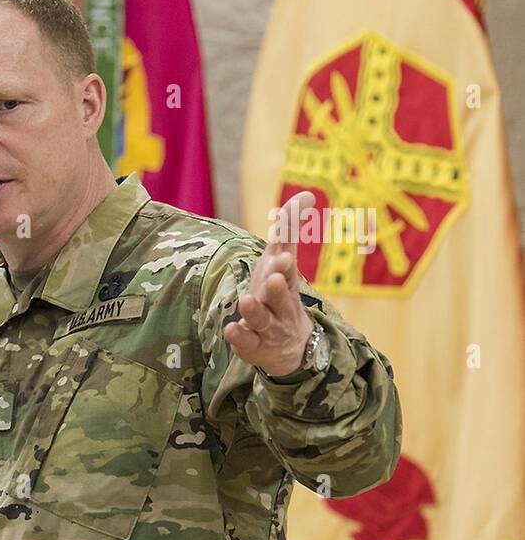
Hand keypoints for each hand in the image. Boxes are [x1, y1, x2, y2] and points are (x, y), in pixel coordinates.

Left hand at [223, 191, 316, 376]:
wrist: (290, 346)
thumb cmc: (279, 294)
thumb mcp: (283, 262)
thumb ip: (290, 230)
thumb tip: (306, 194)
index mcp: (284, 283)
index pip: (287, 272)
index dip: (284, 265)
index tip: (283, 257)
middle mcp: (278, 305)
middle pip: (278, 296)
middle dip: (276, 287)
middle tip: (273, 277)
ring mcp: (267, 326)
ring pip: (262, 320)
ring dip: (255, 311)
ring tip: (246, 301)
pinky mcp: (253, 345)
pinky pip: (247, 343)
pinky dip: (240, 337)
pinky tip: (232, 329)